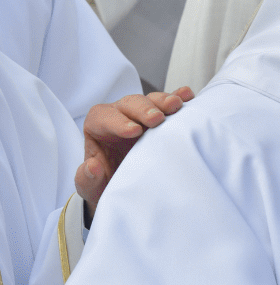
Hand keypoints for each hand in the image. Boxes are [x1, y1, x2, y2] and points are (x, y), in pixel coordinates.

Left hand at [78, 87, 192, 217]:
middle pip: (129, 103)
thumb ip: (86, 178)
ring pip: (151, 100)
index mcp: (98, 128)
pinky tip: (188, 97)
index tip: (133, 131)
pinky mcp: (162, 119)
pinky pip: (169, 104)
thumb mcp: (91, 187)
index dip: (117, 121)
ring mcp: (142, 116)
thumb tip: (92, 166)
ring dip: (164, 101)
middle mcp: (119, 116)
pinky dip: (179, 98)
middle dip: (143, 109)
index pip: (103, 117)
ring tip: (176, 106)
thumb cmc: (106, 183)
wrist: (125, 186)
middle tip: (157, 118)